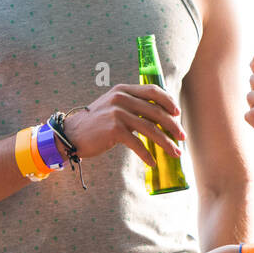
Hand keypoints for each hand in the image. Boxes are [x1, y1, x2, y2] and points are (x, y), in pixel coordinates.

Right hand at [61, 83, 187, 167]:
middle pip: (156, 111)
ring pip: (150, 128)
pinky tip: (152, 163)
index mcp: (123, 90)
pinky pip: (137, 143)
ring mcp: (117, 113)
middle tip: (182, 137)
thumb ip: (133, 106)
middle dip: (173, 126)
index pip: (153, 90)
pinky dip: (147, 155)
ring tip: (175, 153)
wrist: (70, 134)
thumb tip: (161, 117)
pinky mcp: (114, 129)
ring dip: (165, 142)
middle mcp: (121, 98)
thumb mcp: (113, 107)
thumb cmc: (96, 124)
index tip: (178, 113)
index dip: (168, 101)